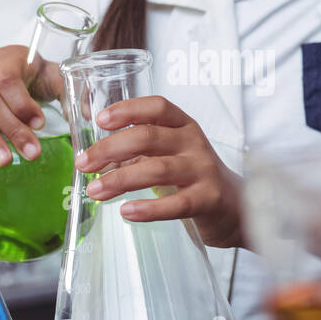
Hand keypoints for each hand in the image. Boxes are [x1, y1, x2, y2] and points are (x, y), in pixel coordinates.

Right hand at [0, 45, 64, 164]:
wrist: (6, 65)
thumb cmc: (30, 74)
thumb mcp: (52, 76)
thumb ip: (69, 92)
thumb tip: (90, 115)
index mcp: (9, 58)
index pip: (8, 80)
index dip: (23, 104)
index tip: (40, 124)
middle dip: (12, 130)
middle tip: (31, 154)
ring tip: (4, 161)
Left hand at [74, 95, 244, 248]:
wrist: (237, 207)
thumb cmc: (194, 178)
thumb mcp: (169, 155)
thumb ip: (136, 154)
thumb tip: (94, 161)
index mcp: (184, 126)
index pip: (157, 107)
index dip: (128, 110)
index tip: (100, 120)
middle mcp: (194, 143)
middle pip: (148, 137)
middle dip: (110, 149)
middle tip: (84, 164)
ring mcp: (203, 170)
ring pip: (157, 169)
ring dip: (120, 180)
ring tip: (95, 191)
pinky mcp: (208, 199)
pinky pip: (176, 203)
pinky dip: (148, 209)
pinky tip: (126, 212)